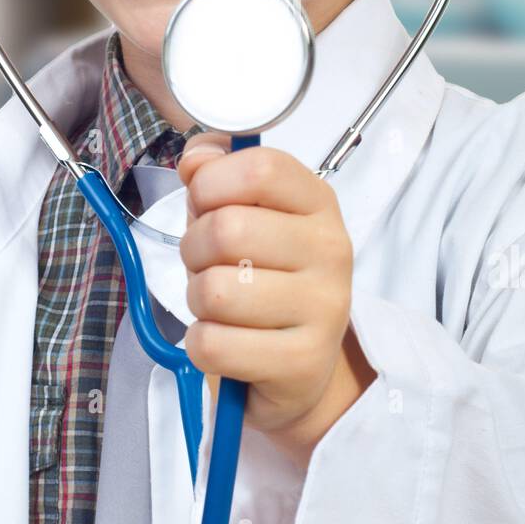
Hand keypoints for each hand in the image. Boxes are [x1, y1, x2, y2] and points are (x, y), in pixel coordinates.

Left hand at [176, 134, 376, 467]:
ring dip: (197, 300)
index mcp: (318, 203)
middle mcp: (331, 250)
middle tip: (206, 264)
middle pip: (227, 231)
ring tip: (218, 305)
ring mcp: (325, 308)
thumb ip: (215, 176)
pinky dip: (201, 345)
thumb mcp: (242, 215)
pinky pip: (213, 344)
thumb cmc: (264, 277)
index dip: (212, 182)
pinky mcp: (304, 362)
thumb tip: (195, 158)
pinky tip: (225, 342)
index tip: (205, 202)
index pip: (261, 169)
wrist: (301, 365)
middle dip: (193, 249)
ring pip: (215, 291)